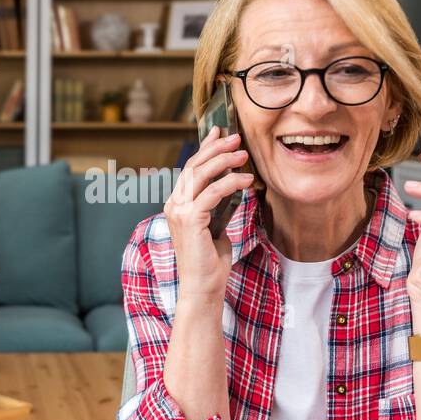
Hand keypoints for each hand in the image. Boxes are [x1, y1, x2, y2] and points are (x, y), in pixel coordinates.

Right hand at [162, 126, 254, 301]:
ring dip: (224, 161)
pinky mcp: (190, 220)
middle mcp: (174, 204)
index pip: (191, 169)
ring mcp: (179, 211)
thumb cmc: (210, 260)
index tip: (220, 132)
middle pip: (194, 166)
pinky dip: (231, 183)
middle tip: (236, 137)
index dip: (205, 148)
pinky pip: (212, 193)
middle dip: (216, 148)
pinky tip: (247, 180)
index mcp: (177, 204)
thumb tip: (233, 184)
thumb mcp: (215, 225)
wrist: (203, 287)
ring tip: (244, 154)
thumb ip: (217, 205)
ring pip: (201, 175)